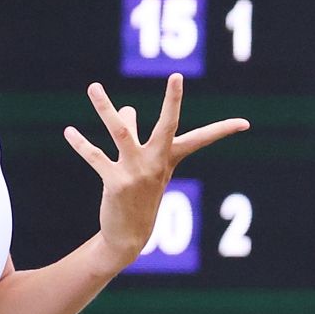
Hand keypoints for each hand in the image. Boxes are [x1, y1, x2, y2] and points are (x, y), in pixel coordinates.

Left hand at [64, 74, 248, 270]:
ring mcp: (136, 172)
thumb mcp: (143, 166)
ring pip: (120, 133)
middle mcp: (156, 163)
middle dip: (173, 101)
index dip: (223, 131)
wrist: (128, 237)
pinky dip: (80, 143)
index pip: (201, 140)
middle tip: (177, 76)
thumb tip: (126, 108)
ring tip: (93, 87)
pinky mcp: (115, 182)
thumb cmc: (139, 196)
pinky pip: (95, 157)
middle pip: (167, 126)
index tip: (246, 123)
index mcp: (169, 160)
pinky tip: (69, 131)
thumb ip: (134, 134)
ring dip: (105, 108)